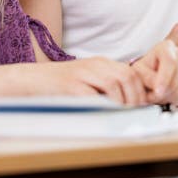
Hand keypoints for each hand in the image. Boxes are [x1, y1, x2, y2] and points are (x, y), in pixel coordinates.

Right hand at [23, 57, 146, 105]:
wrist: (33, 79)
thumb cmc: (61, 84)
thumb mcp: (88, 79)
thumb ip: (106, 86)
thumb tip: (130, 103)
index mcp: (101, 63)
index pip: (131, 72)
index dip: (141, 90)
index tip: (143, 105)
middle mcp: (94, 64)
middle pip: (127, 76)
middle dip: (135, 97)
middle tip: (134, 113)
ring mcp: (83, 73)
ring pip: (114, 84)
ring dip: (122, 102)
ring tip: (122, 115)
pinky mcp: (71, 85)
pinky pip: (94, 94)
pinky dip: (103, 105)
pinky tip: (105, 113)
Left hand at [131, 40, 177, 103]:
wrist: (150, 79)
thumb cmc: (143, 73)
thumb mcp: (137, 72)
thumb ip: (145, 78)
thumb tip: (158, 88)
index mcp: (165, 47)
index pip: (170, 61)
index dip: (164, 78)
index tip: (158, 91)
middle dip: (165, 91)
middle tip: (153, 97)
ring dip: (171, 96)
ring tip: (160, 96)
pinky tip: (171, 97)